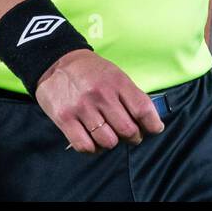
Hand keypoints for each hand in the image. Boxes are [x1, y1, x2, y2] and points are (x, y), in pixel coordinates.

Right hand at [34, 49, 164, 153]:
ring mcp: (82, 107)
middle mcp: (101, 95)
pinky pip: (85, 146)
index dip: (153, 124)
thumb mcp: (115, 74)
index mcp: (117, 82)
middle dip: (134, 137)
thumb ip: (130, 95)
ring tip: (110, 136)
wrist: (56, 62)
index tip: (155, 129)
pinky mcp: (65, 119)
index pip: (143, 109)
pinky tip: (93, 140)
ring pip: (108, 142)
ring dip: (112, 143)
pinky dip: (93, 148)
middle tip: (131, 135)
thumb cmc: (91, 71)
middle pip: (127, 130)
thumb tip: (147, 121)